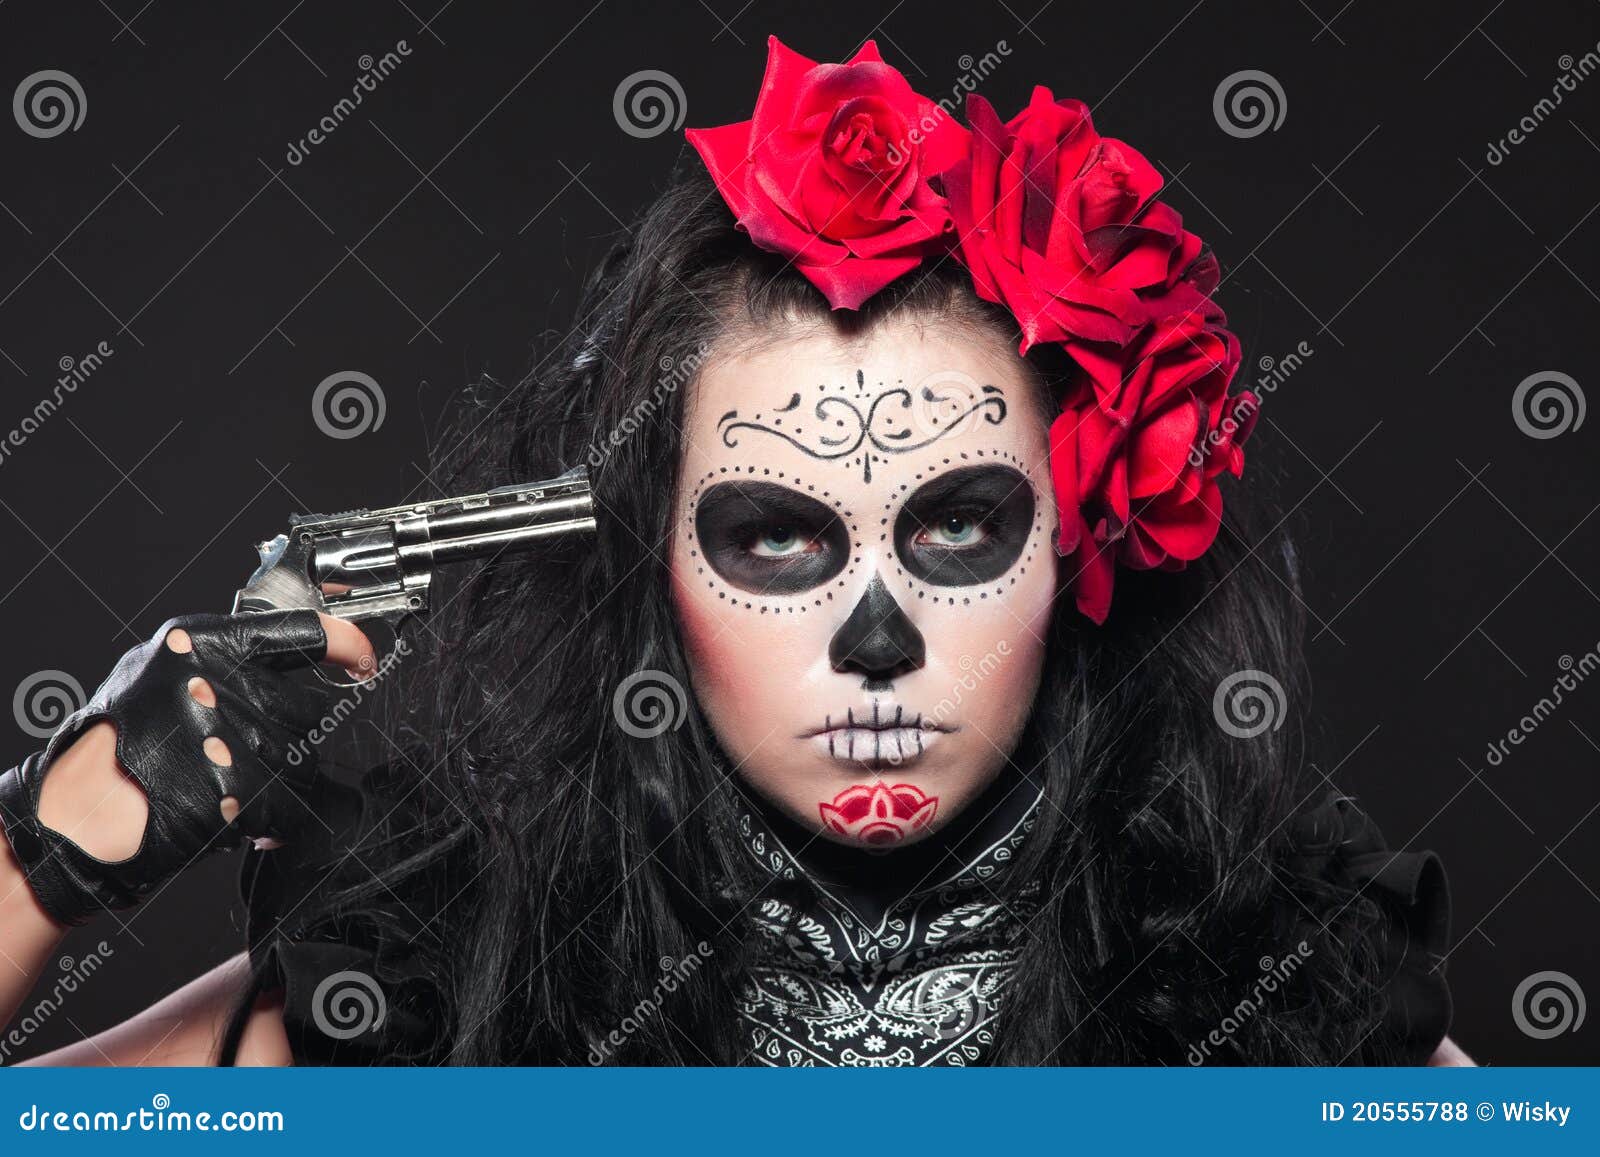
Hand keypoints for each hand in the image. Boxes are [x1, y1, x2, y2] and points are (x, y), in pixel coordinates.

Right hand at [0, 610, 374, 925]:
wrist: (81, 809)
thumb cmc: (115, 739)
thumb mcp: (156, 667)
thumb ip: (216, 658)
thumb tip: (280, 655)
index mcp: (203, 642)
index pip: (304, 631)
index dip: (347, 645)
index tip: (363, 660)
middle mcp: (222, 684)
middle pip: (309, 708)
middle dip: (291, 737)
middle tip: (249, 751)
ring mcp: (234, 738)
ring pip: (306, 759)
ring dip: (282, 778)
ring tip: (232, 783)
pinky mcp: (242, 790)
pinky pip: (298, 806)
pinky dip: (282, 820)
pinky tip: (251, 822)